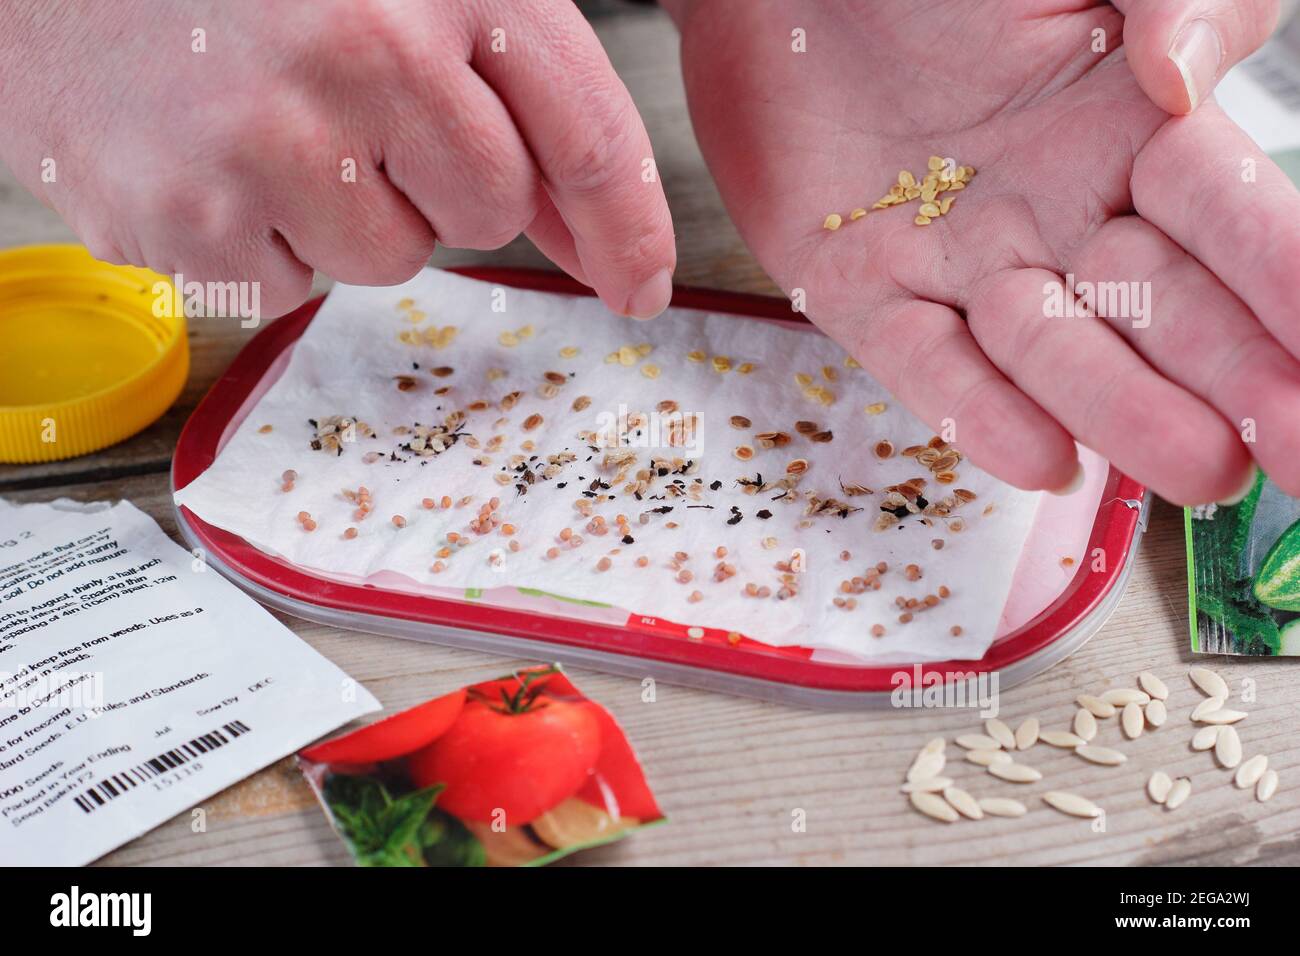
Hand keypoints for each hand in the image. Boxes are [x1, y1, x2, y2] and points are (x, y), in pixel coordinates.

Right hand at [0, 0, 674, 318]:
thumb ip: (510, 89)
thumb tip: (597, 233)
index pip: (591, 136)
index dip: (628, 226)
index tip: (639, 285)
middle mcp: (369, 52)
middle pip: (492, 213)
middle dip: (446, 190)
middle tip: (356, 121)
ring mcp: (272, 142)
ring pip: (397, 262)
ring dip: (353, 218)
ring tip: (269, 128)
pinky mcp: (192, 220)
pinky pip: (295, 291)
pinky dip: (270, 246)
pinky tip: (217, 164)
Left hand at [671, 0, 1299, 503]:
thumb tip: (1181, 81)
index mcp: (1133, 130)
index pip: (1229, 216)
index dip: (1284, 283)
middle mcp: (1057, 210)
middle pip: (1158, 308)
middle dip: (1235, 378)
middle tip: (1295, 450)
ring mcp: (960, 259)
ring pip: (1048, 349)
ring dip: (1120, 409)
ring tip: (1196, 468)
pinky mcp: (863, 290)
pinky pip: (922, 361)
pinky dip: (974, 409)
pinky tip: (1041, 459)